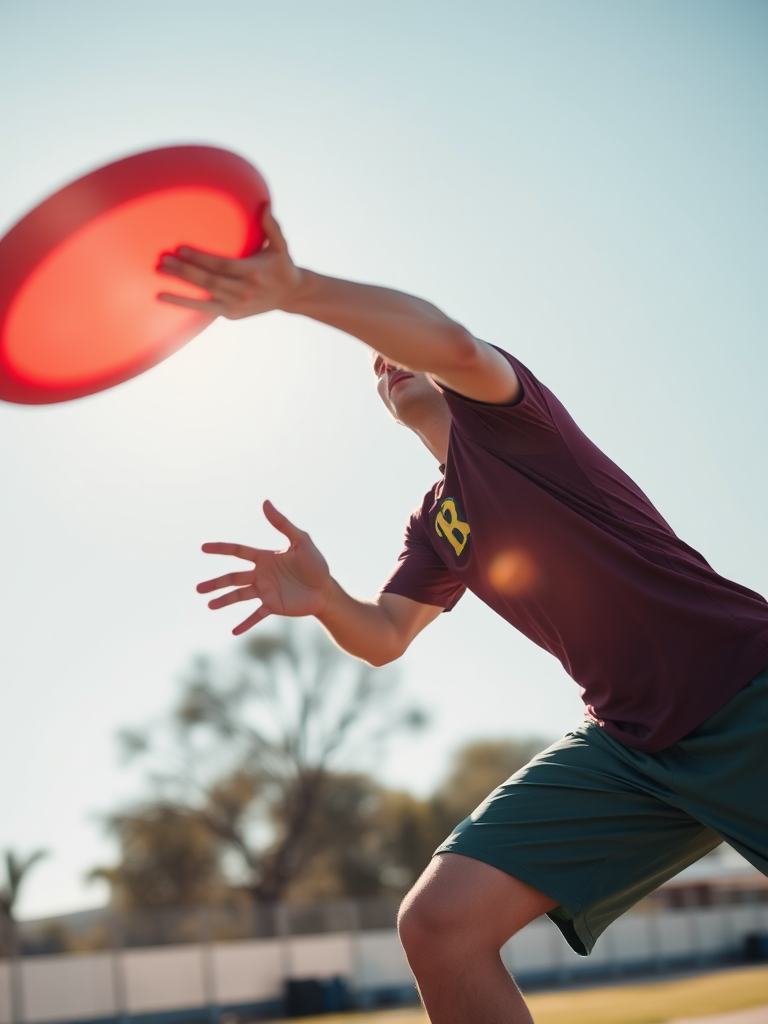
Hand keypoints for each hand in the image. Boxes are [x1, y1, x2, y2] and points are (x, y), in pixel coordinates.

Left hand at [157, 208, 303, 317]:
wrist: (291, 296)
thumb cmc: (282, 266)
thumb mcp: (281, 247)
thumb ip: (272, 227)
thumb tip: (265, 205)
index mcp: (253, 273)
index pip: (222, 265)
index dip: (200, 259)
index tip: (180, 249)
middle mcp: (243, 291)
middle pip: (209, 281)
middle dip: (185, 271)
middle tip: (163, 260)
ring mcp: (236, 305)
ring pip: (204, 295)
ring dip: (180, 286)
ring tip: (160, 273)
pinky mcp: (231, 314)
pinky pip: (204, 309)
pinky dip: (184, 303)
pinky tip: (163, 297)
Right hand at [197, 501, 332, 633]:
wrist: (326, 590)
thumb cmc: (316, 564)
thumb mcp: (301, 541)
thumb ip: (282, 524)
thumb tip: (265, 502)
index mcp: (265, 558)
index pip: (238, 551)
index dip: (221, 549)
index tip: (203, 548)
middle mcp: (261, 575)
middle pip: (233, 578)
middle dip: (216, 583)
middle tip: (198, 589)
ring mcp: (265, 592)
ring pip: (240, 596)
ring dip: (225, 601)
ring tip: (210, 605)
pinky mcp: (273, 606)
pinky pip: (256, 615)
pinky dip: (245, 623)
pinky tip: (233, 631)